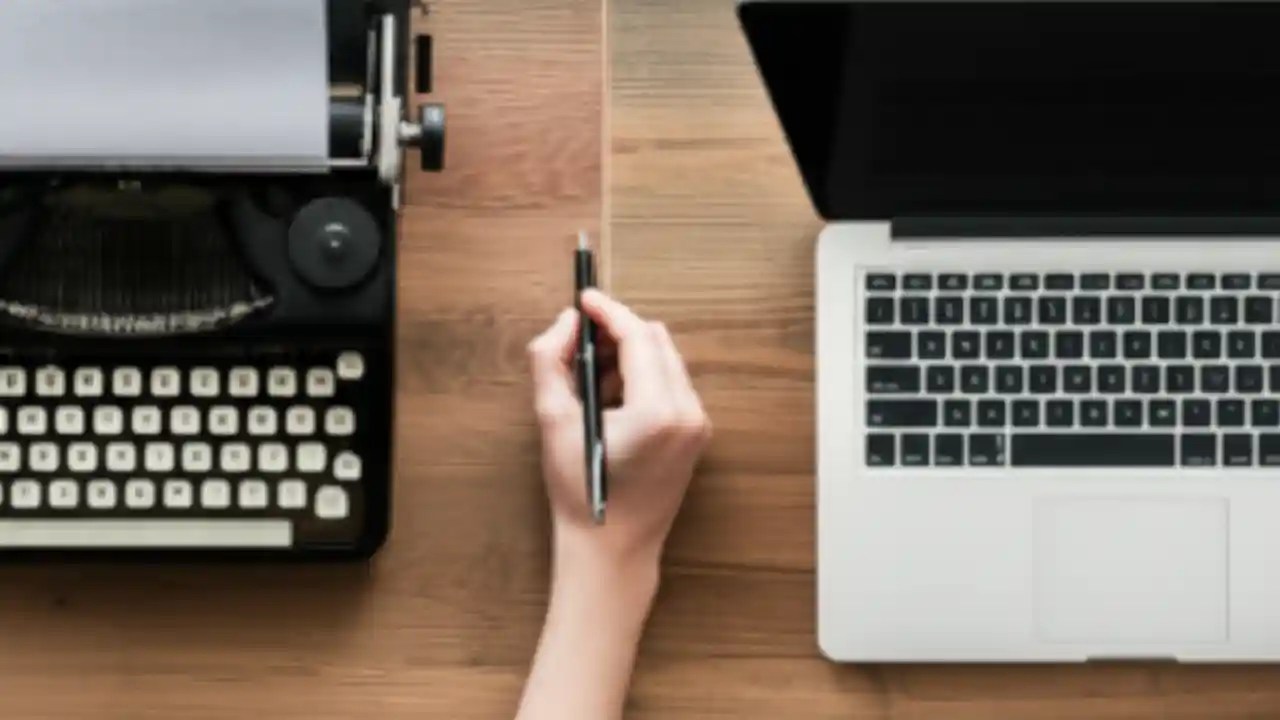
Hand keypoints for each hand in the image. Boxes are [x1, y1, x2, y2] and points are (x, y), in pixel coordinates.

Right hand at [527, 290, 711, 569]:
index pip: (637, 337)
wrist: (611, 549)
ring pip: (666, 361)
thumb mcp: (553, 422)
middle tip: (580, 338)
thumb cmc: (581, 493)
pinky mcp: (696, 435)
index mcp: (658, 410)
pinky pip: (671, 385)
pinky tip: (612, 399)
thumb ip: (551, 361)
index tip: (583, 298)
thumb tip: (566, 322)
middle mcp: (688, 413)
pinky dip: (643, 378)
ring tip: (591, 376)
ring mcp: (697, 425)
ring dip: (630, 355)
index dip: (607, 311)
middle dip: (618, 331)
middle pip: (656, 342)